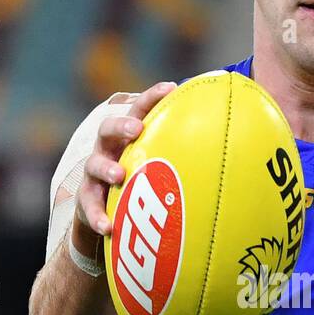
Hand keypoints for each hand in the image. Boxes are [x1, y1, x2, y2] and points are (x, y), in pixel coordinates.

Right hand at [75, 82, 176, 237]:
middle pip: (107, 128)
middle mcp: (108, 149)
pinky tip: (108, 227)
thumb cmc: (139, 178)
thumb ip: (181, 150)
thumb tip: (226, 140)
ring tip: (118, 176)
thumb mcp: (157, 161)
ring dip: (106, 168)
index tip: (171, 88)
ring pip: (94, 165)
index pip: (137, 109)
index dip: (151, 97)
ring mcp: (94, 174)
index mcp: (127, 136)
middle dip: (121, 126)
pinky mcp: (87, 200)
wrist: (105, 209)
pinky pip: (90, 207)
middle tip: (137, 129)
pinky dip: (98, 216)